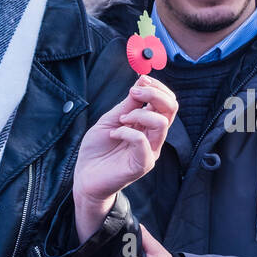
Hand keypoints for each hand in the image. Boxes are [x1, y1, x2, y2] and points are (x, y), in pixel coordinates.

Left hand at [73, 77, 177, 239]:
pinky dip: (127, 132)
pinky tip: (114, 134)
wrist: (84, 176)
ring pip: (161, 123)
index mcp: (148, 124)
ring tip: (120, 120)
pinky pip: (143, 142)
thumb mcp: (110, 119)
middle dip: (154, 93)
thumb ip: (127, 104)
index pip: (167, 101)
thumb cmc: (97, 149)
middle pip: (171, 108)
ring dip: (139, 114)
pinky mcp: (142, 165)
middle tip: (134, 91)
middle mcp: (153, 136)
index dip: (158, 87)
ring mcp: (150, 151)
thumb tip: (141, 80)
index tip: (141, 80)